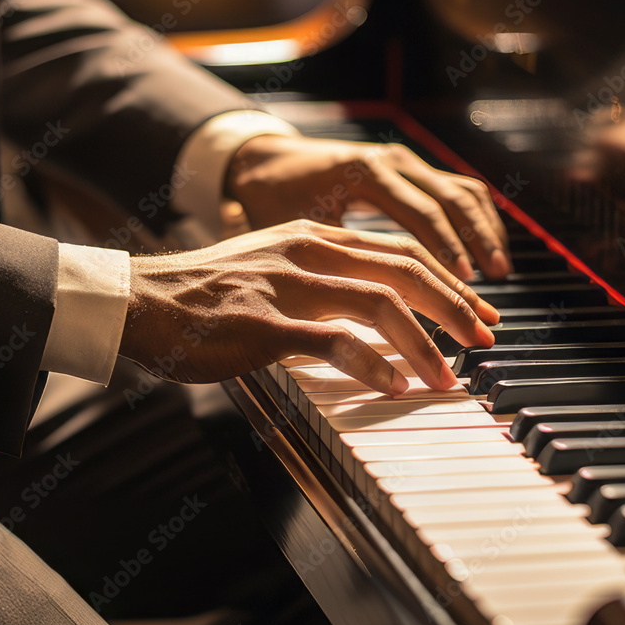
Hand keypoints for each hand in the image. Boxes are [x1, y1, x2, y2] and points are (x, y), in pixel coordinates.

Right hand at [119, 220, 498, 394]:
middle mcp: (307, 253)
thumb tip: (371, 305)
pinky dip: (371, 364)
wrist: (138, 299)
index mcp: (313, 238)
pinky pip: (331, 342)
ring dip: (424, 343)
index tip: (478, 309)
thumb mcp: (271, 264)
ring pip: (378, 305)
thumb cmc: (205, 291)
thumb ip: (319, 275)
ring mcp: (286, 287)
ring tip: (449, 375)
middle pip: (403, 271)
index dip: (447, 282)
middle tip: (485, 337)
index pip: (400, 252)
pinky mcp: (262, 325)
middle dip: (454, 306)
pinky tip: (394, 386)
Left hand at [224, 135, 510, 281]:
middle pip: (452, 204)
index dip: (446, 257)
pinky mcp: (410, 168)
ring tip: (498, 275)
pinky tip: (484, 250)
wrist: (263, 157)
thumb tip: (358, 307)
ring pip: (463, 193)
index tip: (463, 292)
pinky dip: (476, 220)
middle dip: (476, 251)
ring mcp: (405, 161)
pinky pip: (457, 189)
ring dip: (484, 234)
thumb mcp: (293, 227)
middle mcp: (392, 161)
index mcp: (366, 174)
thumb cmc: (272, 195)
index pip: (422, 216)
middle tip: (490, 297)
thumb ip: (329, 258)